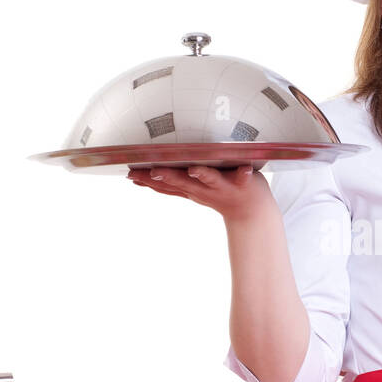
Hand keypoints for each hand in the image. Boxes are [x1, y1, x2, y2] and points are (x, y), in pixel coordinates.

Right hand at [127, 164, 272, 221]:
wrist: (251, 211)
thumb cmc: (219, 192)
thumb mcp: (191, 188)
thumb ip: (170, 181)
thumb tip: (144, 175)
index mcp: (189, 188)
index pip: (164, 185)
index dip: (147, 180)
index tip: (130, 174)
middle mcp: (202, 188)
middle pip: (181, 182)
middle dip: (166, 177)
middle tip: (151, 172)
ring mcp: (222, 187)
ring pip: (209, 179)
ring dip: (202, 175)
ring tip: (194, 170)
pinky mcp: (243, 183)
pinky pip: (243, 177)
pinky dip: (243, 174)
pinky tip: (245, 170)